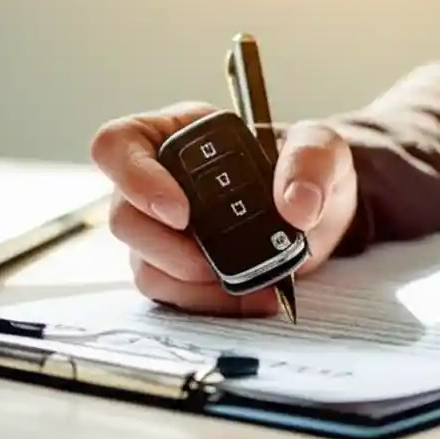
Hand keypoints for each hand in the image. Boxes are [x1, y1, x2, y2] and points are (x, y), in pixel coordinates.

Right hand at [90, 101, 358, 313]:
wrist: (320, 213)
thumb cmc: (305, 167)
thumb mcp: (322, 147)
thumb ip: (312, 161)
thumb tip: (296, 205)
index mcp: (177, 135)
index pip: (118, 144)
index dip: (135, 179)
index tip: (181, 212)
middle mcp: (158, 181)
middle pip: (123, 217)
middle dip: (168, 250)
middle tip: (213, 262)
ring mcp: (163, 230)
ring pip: (144, 265)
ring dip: (192, 285)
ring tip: (248, 284)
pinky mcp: (178, 270)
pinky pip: (172, 295)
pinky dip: (208, 303)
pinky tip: (251, 298)